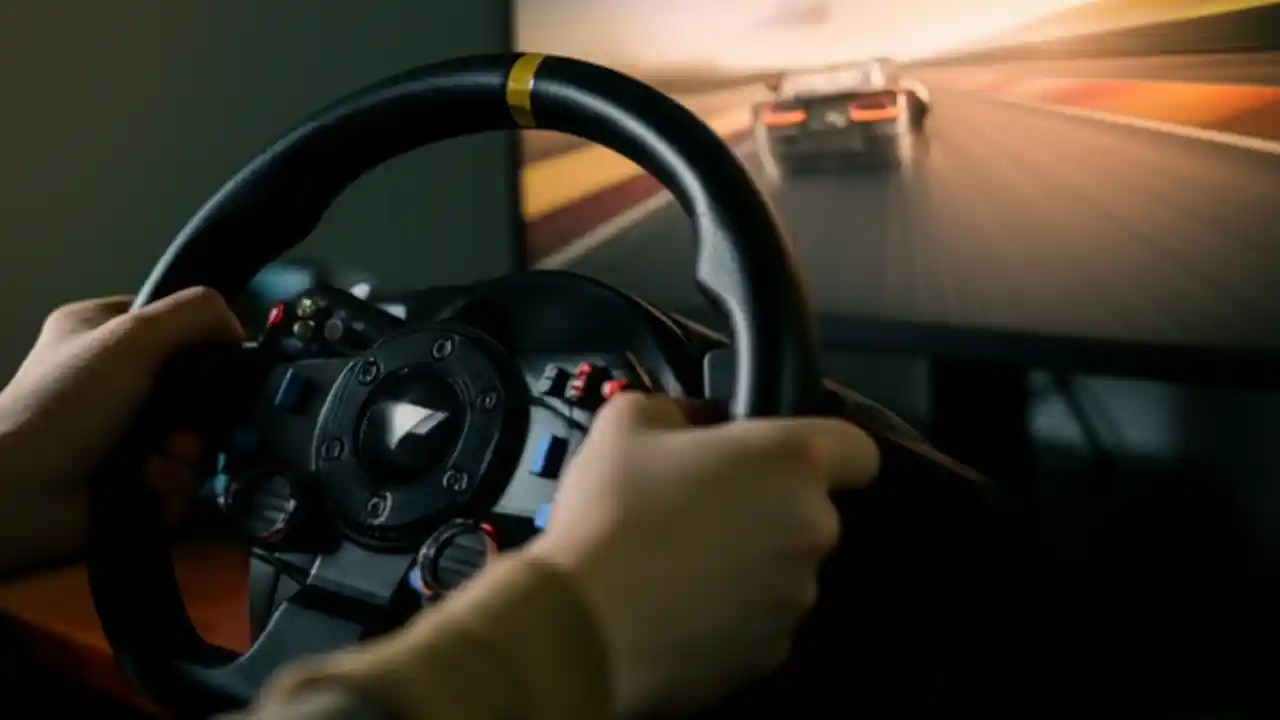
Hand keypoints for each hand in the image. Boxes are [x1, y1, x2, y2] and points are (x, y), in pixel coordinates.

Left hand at [0, 287, 243, 573]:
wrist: (18, 492)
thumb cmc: (69, 403)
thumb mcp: (132, 337)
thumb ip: (193, 315)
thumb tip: (239, 328)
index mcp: (97, 331)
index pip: (168, 323)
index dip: (200, 342)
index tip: (221, 366)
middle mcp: (107, 378)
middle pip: (189, 389)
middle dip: (197, 419)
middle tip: (184, 435)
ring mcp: (116, 432)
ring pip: (187, 438)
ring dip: (185, 458)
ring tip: (160, 470)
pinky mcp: (124, 479)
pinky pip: (175, 479)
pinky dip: (172, 490)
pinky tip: (155, 494)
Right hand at [526, 392, 879, 716]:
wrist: (579, 627)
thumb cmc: (610, 513)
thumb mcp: (629, 420)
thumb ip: (682, 408)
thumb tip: (696, 422)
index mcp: (791, 461)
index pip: (856, 448)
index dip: (823, 447)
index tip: (776, 456)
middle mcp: (811, 529)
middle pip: (808, 511)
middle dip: (764, 507)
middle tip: (699, 505)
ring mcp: (795, 597)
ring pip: (782, 567)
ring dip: (746, 560)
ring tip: (678, 560)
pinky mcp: (770, 652)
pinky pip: (759, 618)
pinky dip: (729, 611)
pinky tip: (676, 602)